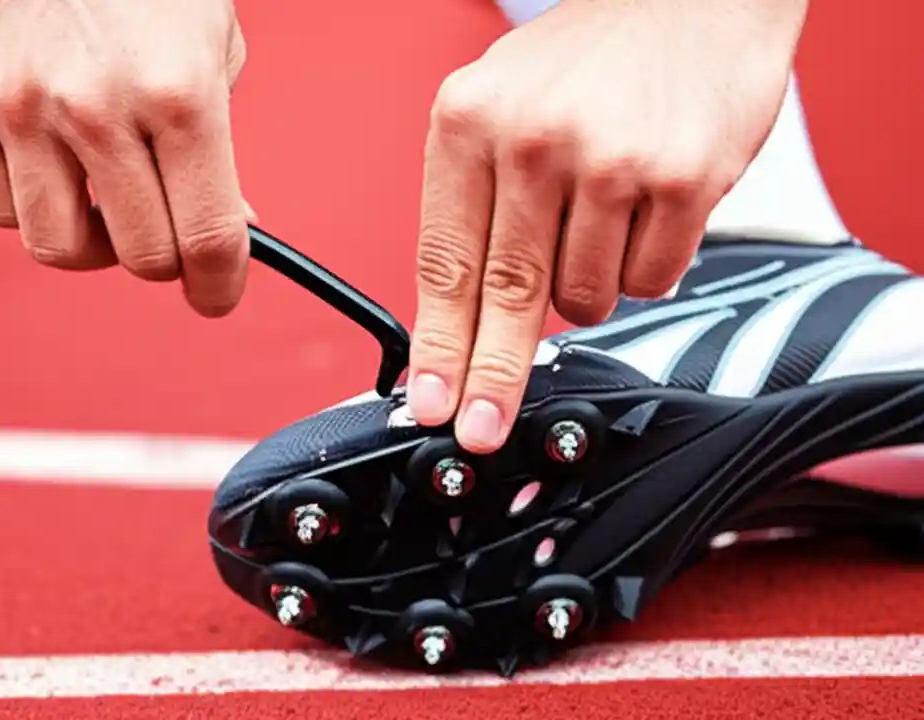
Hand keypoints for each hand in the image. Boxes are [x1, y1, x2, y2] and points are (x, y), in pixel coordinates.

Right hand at [0, 0, 251, 316]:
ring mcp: (17, 108)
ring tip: (104, 196)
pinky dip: (32, 202)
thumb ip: (216, 144)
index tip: (216, 294)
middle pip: (138, 257)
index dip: (219, 284)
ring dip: (92, 239)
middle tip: (165, 226)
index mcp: (179, 92)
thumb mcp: (210, 46)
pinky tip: (51, 160)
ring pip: (57, 247)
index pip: (206, 236)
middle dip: (164, 256)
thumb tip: (227, 227)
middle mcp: (94, 106)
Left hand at [407, 0, 808, 452]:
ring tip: (599, 216)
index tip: (429, 403)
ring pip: (586, 298)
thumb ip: (473, 205)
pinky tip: (646, 208)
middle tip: (481, 431)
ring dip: (589, 285)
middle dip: (493, 377)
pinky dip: (645, 264)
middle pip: (507, 296)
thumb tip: (458, 320)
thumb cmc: (588, 60)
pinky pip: (652, 279)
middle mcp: (534, 140)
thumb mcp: (497, 108)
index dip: (439, 346)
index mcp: (468, 123)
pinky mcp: (684, 178)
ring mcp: (612, 160)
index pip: (445, 262)